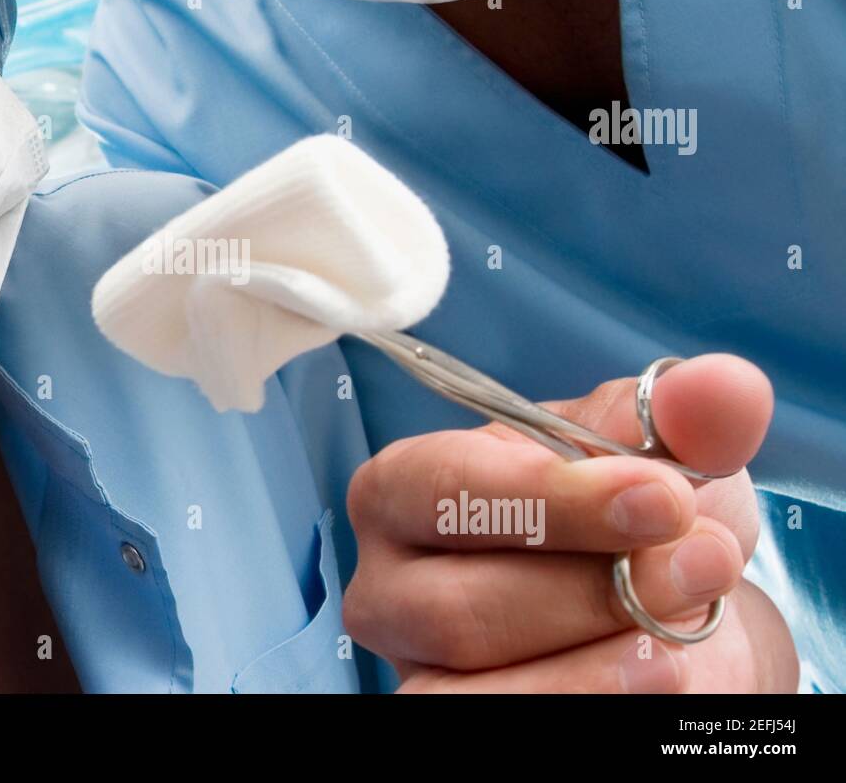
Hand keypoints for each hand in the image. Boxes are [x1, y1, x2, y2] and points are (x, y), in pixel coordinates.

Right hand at [343, 354, 798, 691]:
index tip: (661, 497)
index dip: (547, 496)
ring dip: (595, 651)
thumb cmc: (630, 519)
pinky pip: (497, 722)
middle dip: (588, 586)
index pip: (441, 487)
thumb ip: (684, 416)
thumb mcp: (659, 452)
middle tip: (697, 562)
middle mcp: (388, 580)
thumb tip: (719, 386)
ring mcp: (416, 665)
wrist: (662, 612)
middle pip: (452, 603)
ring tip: (683, 621)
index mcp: (406, 487)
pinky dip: (586, 696)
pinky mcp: (452, 717)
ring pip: (471, 677)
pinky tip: (653, 671)